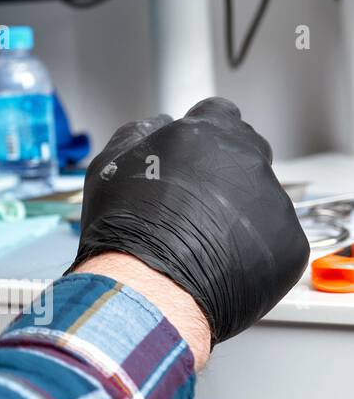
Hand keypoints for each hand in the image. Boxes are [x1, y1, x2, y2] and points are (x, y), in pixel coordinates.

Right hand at [69, 98, 308, 344]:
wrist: (148, 285)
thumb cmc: (124, 229)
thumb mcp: (109, 166)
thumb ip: (137, 134)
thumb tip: (156, 125)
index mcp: (202, 133)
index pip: (218, 113)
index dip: (203, 133)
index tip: (194, 154)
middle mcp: (245, 159)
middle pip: (246, 151)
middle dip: (224, 169)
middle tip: (195, 201)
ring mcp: (273, 201)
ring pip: (261, 196)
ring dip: (239, 210)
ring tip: (203, 239)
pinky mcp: (289, 242)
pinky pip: (275, 237)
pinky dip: (253, 247)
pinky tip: (222, 261)